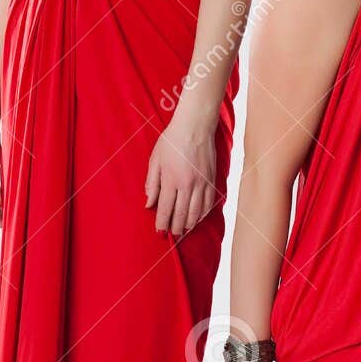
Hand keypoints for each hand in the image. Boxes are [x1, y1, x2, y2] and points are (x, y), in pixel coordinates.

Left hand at [146, 119, 216, 237]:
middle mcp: (187, 184)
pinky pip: (208, 203)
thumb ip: (151, 183)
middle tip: (172, 235)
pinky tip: (198, 218)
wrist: (195, 126)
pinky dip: (203, 214)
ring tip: (184, 230)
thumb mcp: (155, 160)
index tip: (160, 232)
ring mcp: (201, 183)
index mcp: (171, 179)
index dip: (162, 223)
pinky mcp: (211, 180)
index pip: (165, 209)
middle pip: (182, 214)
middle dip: (176, 227)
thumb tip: (148, 203)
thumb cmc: (172, 140)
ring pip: (196, 212)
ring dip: (190, 224)